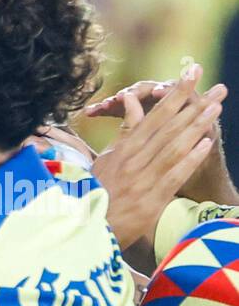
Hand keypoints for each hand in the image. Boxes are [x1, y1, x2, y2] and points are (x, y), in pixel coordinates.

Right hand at [87, 69, 234, 208]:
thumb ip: (125, 130)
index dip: (175, 95)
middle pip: (168, 128)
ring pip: (173, 148)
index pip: (153, 116)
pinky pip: (173, 176)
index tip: (192, 75)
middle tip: (218, 88)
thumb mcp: (106, 158)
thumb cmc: (96, 192)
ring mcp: (142, 181)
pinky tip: (205, 144)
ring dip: (196, 127)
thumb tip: (131, 100)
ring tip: (216, 108)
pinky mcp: (150, 202)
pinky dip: (189, 160)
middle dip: (195, 105)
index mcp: (123, 150)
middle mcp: (133, 162)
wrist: (87, 230)